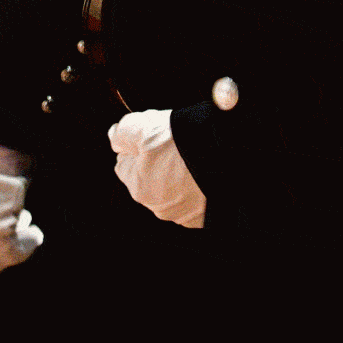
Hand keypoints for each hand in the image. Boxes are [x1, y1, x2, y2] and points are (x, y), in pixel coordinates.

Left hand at [108, 110, 205, 226]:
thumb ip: (124, 131)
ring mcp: (182, 213)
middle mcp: (157, 206)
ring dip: (177, 174)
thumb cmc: (185, 144)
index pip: (124, 163)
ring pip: (171, 188)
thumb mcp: (146, 127)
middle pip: (148, 177)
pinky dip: (196, 186)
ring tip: (192, 155)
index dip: (137, 145)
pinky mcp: (204, 215)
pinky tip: (203, 170)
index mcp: (138, 186)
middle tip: (175, 143)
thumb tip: (114, 136)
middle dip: (157, 160)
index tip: (152, 136)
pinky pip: (193, 198)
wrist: (229, 159)